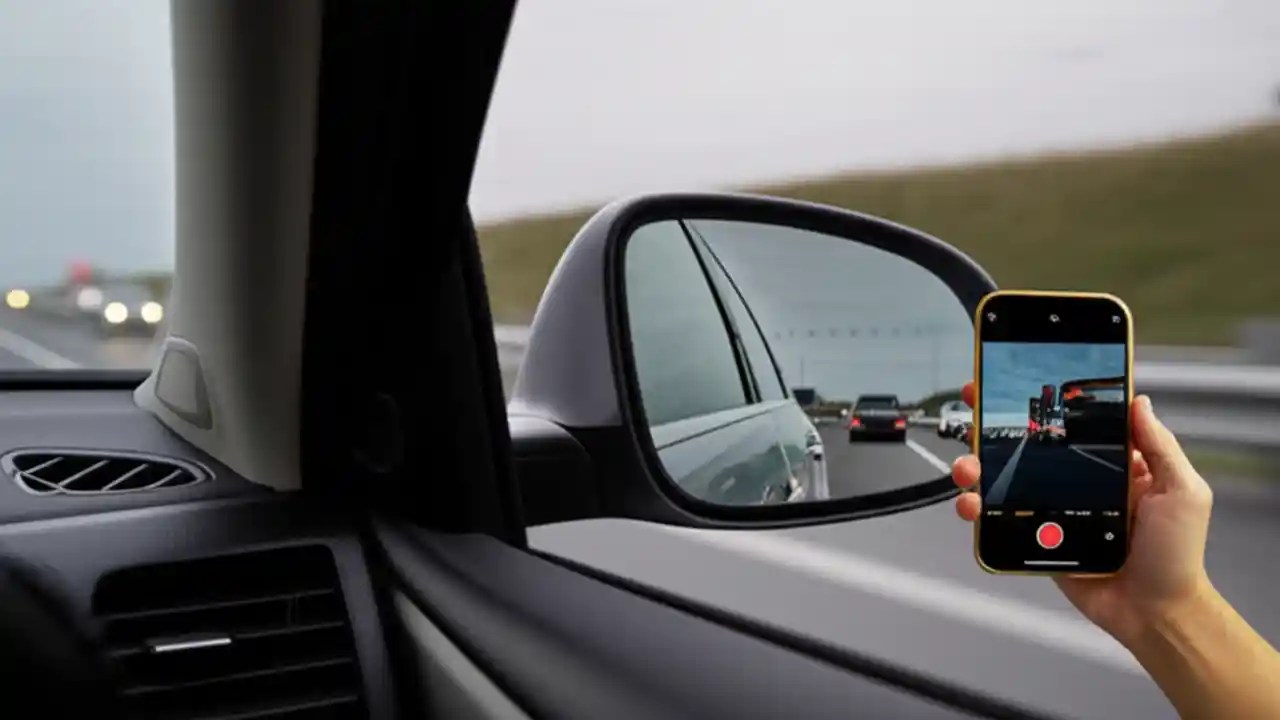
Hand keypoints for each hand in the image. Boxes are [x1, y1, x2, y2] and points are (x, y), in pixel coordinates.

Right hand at [951, 383, 1214, 644]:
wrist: (1154, 612)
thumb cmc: (1176, 555)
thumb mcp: (1182, 492)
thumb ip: (1159, 447)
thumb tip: (1139, 401)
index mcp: (1111, 464)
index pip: (1072, 423)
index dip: (1043, 401)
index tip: (1014, 381)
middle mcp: (1077, 482)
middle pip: (1026, 446)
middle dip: (993, 427)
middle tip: (974, 413)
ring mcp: (1052, 510)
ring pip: (1003, 480)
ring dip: (976, 468)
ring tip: (967, 469)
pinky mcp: (1035, 538)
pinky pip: (999, 519)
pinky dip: (977, 510)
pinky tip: (971, 505)